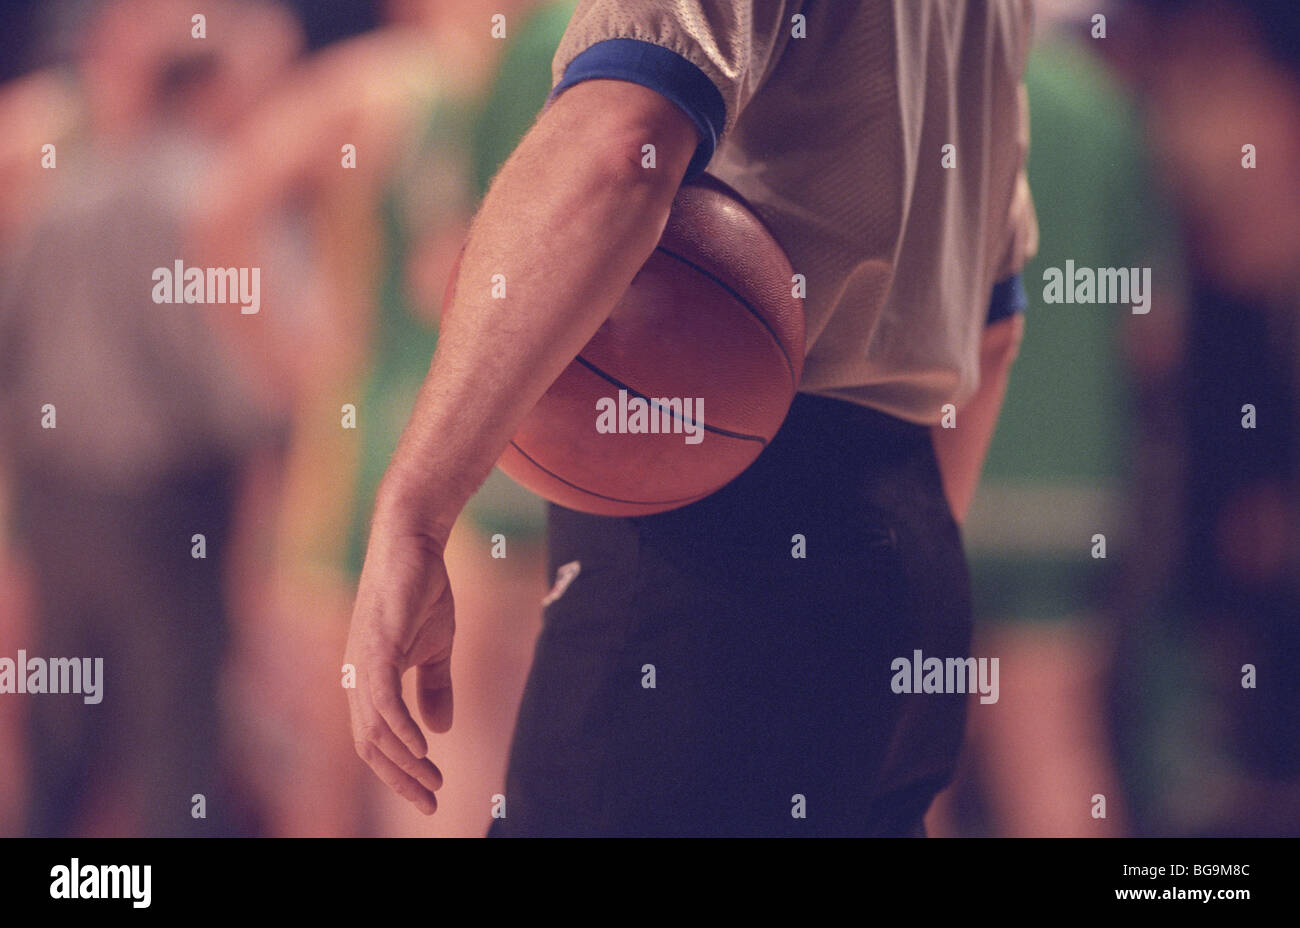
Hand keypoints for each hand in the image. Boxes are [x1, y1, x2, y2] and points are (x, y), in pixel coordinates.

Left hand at [345, 526, 454, 813]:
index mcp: (368, 680)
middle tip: (432, 802)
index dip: (400, 772)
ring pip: (376, 731)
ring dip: (406, 762)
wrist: (416, 541)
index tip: (430, 795)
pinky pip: (383, 701)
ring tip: (434, 780)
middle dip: (401, 779)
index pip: (376, 741)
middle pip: (370, 746)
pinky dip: (401, 730)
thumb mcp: (437, 647)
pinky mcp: (376, 646)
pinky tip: (423, 750)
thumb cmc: (422, 589)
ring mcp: (362, 663)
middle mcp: (357, 677)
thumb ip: (435, 687)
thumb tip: (439, 730)